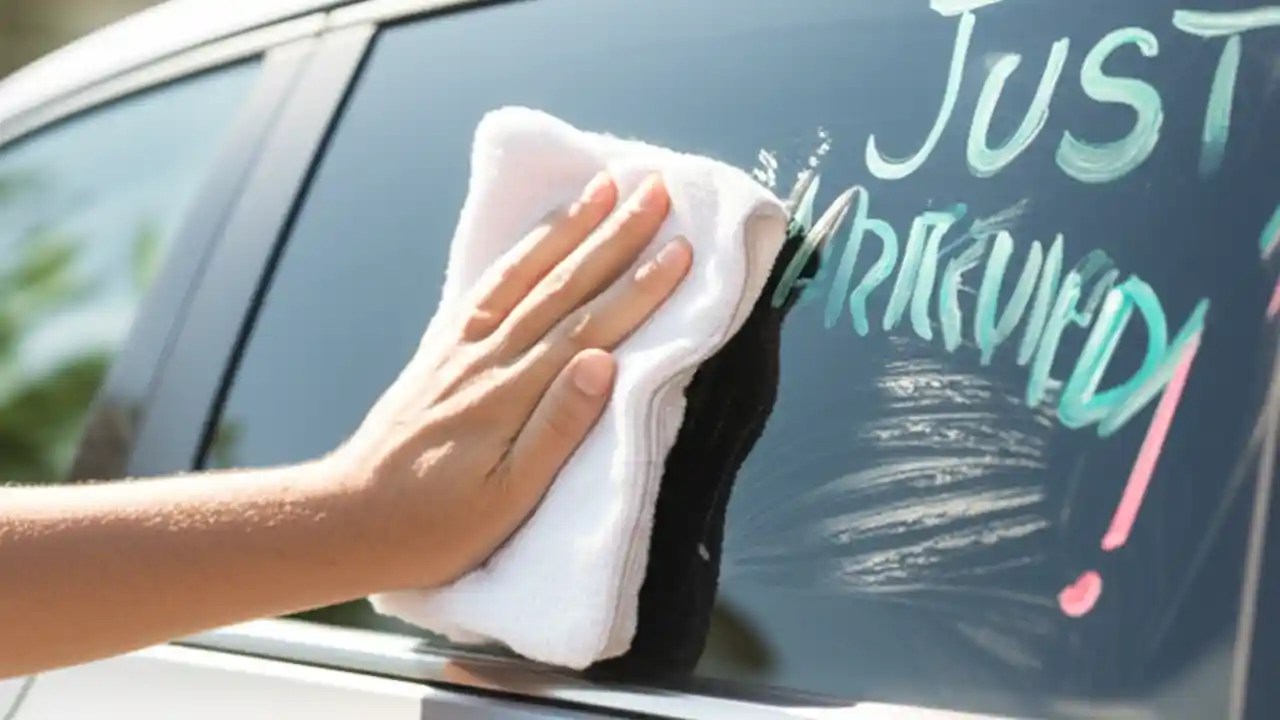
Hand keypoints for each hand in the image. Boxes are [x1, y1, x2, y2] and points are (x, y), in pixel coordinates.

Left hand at [333, 172, 691, 589]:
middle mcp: (488, 357)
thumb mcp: (506, 500)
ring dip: (570, 225)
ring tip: (604, 183)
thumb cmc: (437, 527)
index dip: (640, 287)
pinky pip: (489, 285)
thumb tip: (604, 363)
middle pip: (564, 284)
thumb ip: (558, 429)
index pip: (591, 327)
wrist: (350, 518)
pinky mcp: (442, 347)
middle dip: (615, 234)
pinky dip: (521, 250)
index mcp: (512, 395)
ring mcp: (461, 346)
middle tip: (657, 189)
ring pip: (526, 272)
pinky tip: (542, 231)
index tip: (682, 248)